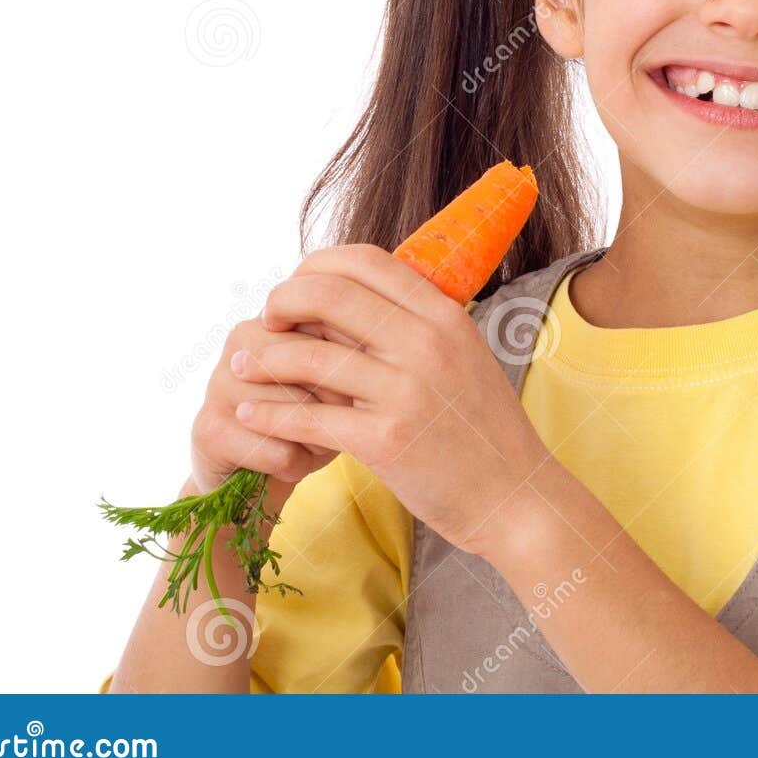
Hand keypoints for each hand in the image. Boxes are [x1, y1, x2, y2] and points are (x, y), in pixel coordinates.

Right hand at [190, 318, 343, 508]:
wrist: (255, 474)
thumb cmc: (309, 418)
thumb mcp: (338, 380)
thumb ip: (351, 355)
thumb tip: (367, 358)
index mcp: (277, 316)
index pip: (333, 329)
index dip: (356, 367)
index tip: (356, 387)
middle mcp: (243, 337)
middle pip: (317, 369)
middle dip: (339, 406)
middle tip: (333, 422)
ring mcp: (220, 381)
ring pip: (299, 412)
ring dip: (319, 439)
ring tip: (308, 442)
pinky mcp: (210, 429)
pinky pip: (280, 450)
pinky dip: (297, 465)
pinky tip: (288, 462)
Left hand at [227, 244, 553, 556]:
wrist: (516, 497)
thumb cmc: (483, 430)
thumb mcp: (463, 357)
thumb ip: (415, 327)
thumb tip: (351, 301)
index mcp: (445, 315)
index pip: (365, 261)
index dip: (316, 267)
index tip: (294, 287)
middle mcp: (427, 343)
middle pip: (328, 295)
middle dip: (281, 302)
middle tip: (264, 322)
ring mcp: (407, 392)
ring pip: (309, 357)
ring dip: (262, 360)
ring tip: (240, 367)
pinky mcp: (387, 441)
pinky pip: (309, 419)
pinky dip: (270, 415)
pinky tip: (251, 416)